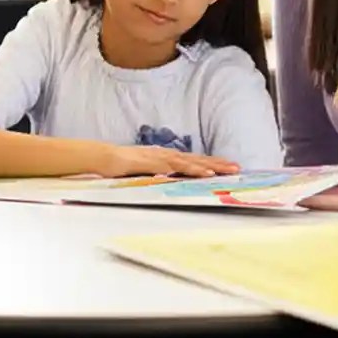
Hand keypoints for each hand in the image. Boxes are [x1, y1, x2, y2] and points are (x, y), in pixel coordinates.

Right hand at [97, 145, 239, 178]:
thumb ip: (156, 176)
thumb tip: (168, 183)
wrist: (99, 158)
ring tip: (227, 170)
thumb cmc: (118, 167)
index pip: (191, 161)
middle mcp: (164, 154)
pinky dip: (191, 169)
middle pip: (195, 159)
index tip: (227, 167)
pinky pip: (175, 166)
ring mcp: (158, 157)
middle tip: (238, 168)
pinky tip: (204, 173)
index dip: (209, 164)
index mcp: (163, 157)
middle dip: (217, 163)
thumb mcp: (142, 173)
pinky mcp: (152, 162)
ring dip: (210, 166)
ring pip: (189, 161)